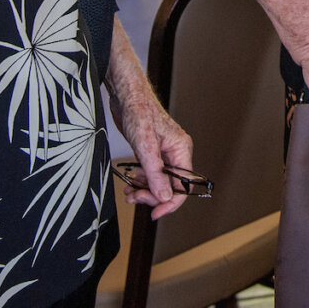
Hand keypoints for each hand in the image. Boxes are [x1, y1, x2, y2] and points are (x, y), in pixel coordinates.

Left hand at [112, 92, 195, 219]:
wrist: (125, 94)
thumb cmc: (138, 110)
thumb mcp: (145, 145)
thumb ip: (155, 172)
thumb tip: (164, 196)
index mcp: (181, 149)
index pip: (183, 184)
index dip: (170, 202)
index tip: (155, 213)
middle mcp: (175, 153)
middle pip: (170, 186)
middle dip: (152, 196)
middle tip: (134, 197)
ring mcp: (163, 153)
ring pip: (158, 182)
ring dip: (144, 191)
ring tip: (129, 192)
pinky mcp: (151, 152)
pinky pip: (150, 175)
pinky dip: (140, 182)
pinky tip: (130, 183)